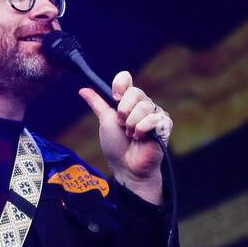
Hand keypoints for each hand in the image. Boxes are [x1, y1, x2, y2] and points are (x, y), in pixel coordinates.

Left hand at [77, 72, 172, 204]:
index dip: (120, 85)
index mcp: (129, 102)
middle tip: (122, 125)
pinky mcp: (165, 125)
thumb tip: (83, 90)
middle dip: (124, 111)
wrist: (126, 166)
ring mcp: (155, 114)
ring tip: (132, 135)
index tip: (114, 97)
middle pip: (135, 92)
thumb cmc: (116, 146)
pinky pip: (154, 119)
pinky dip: (143, 130)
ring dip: (132, 125)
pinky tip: (142, 138)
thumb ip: (97, 104)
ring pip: (144, 107)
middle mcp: (143, 104)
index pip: (127, 80)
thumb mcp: (105, 122)